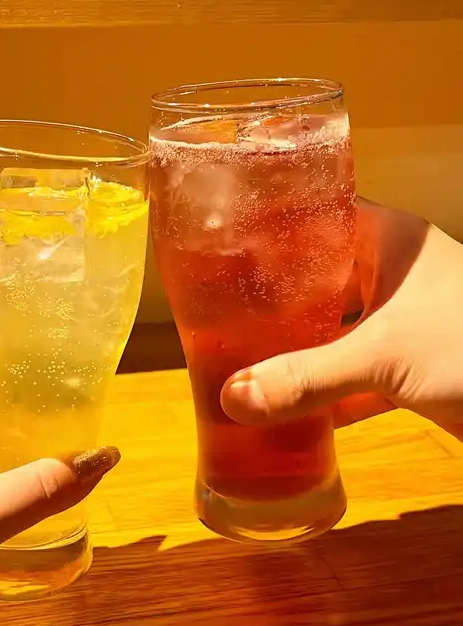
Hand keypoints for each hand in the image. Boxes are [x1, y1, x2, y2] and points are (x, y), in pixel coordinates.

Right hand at [221, 199, 462, 440]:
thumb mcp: (383, 356)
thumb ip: (307, 377)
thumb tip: (232, 400)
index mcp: (388, 242)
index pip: (316, 217)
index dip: (268, 230)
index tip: (217, 250)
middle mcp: (392, 276)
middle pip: (317, 279)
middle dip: (271, 301)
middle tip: (214, 313)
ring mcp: (403, 323)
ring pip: (333, 329)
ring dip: (295, 350)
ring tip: (235, 357)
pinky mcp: (411, 368)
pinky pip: (354, 374)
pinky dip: (325, 392)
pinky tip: (284, 408)